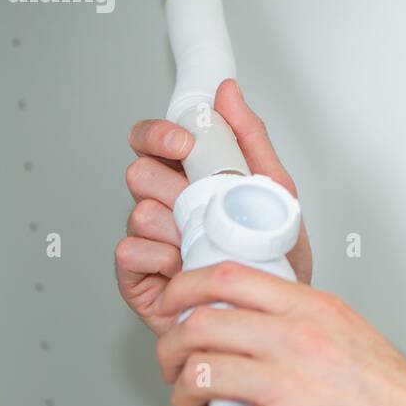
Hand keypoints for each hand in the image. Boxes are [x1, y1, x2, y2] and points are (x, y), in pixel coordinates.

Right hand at [114, 78, 312, 335]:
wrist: (276, 312)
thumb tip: (228, 93)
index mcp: (190, 178)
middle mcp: (164, 205)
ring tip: (207, 243)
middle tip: (204, 201)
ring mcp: (149, 240)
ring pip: (139, 211)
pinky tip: (185, 266)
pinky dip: (161, 258)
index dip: (158, 134)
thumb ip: (251, 138)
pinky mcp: (138, 277)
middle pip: (140, 172)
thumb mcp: (275, 189)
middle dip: (175, 184)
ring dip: (177, 226)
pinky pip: (129, 251)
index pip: (153, 140)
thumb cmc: (274, 254)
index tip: (183, 142)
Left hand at [154, 260, 405, 405]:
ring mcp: (285, 385)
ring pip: (196, 375)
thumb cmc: (397, 402)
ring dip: (183, 398)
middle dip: (170, 348)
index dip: (185, 287)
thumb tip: (255, 321)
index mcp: (314, 309)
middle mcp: (297, 339)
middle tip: (175, 364)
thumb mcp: (351, 334)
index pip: (228, 276)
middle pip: (199, 324)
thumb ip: (303, 321)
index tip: (174, 302)